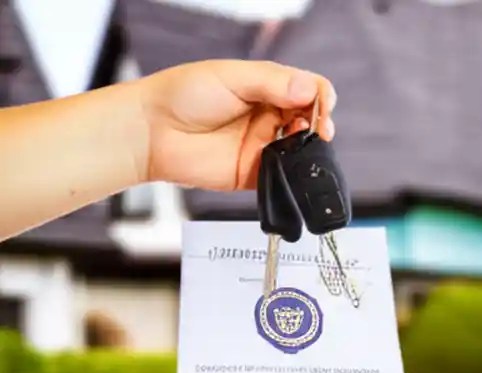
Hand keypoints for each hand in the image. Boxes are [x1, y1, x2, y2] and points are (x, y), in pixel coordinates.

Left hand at [134, 60, 337, 191]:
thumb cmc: (182, 95)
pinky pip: (286, 178)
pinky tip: (291, 167)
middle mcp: (269, 117)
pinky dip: (295, 175)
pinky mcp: (256, 174)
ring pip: (304, 150)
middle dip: (320, 124)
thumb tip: (312, 90)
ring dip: (311, 149)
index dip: (321, 98)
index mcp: (267, 88)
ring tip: (303, 144)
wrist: (150, 131)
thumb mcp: (231, 77)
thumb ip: (272, 82)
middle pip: (312, 120)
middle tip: (316, 129)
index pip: (310, 90)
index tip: (321, 107)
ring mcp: (265, 146)